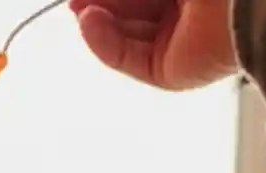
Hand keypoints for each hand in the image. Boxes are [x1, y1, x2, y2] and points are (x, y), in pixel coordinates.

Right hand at [69, 0, 237, 89]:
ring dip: (98, 20)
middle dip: (99, 3)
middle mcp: (185, 14)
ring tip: (80, 7)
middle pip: (128, 12)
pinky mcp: (171, 72)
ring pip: (124, 35)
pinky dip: (104, 43)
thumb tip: (88, 1)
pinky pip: (128, 59)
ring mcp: (177, 44)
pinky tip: (89, 21)